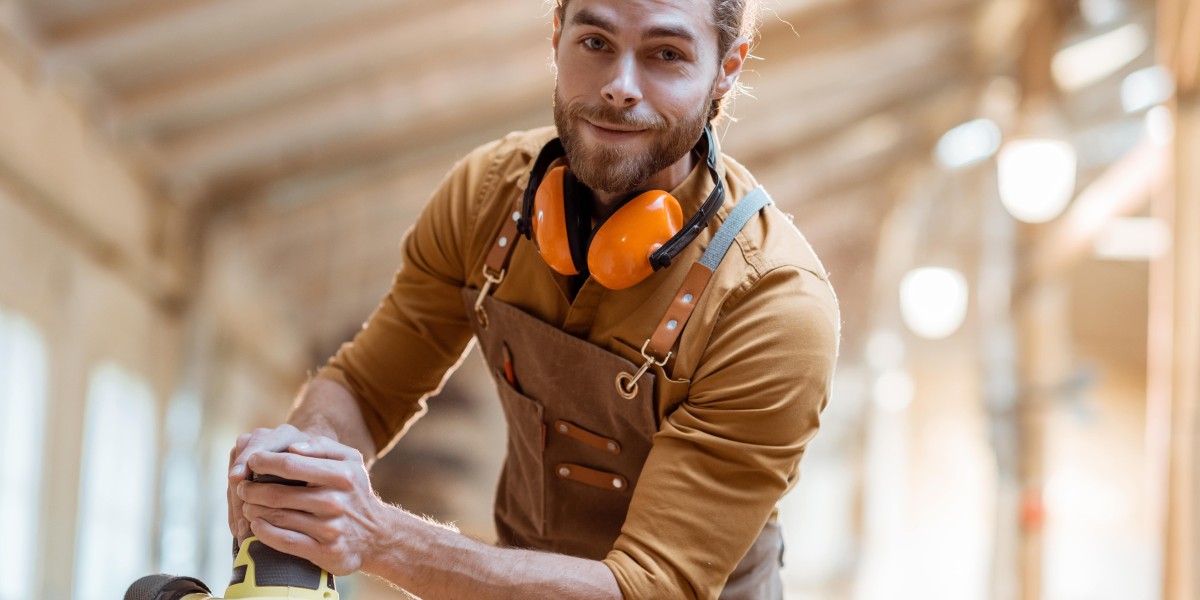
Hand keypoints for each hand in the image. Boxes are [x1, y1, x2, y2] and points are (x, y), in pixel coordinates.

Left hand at [235, 436, 391, 575]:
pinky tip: (257, 525)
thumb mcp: (351, 461)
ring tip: (247, 504)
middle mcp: (336, 502)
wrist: (377, 536)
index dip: (264, 462)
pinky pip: (284, 540)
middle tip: (243, 487)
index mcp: (342, 475)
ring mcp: (330, 529)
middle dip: (252, 489)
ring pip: (277, 517)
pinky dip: (264, 532)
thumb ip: (323, 447)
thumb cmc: (354, 493)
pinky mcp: (324, 552)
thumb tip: (292, 447)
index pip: (291, 465)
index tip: (252, 461)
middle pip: (278, 493)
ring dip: (254, 510)